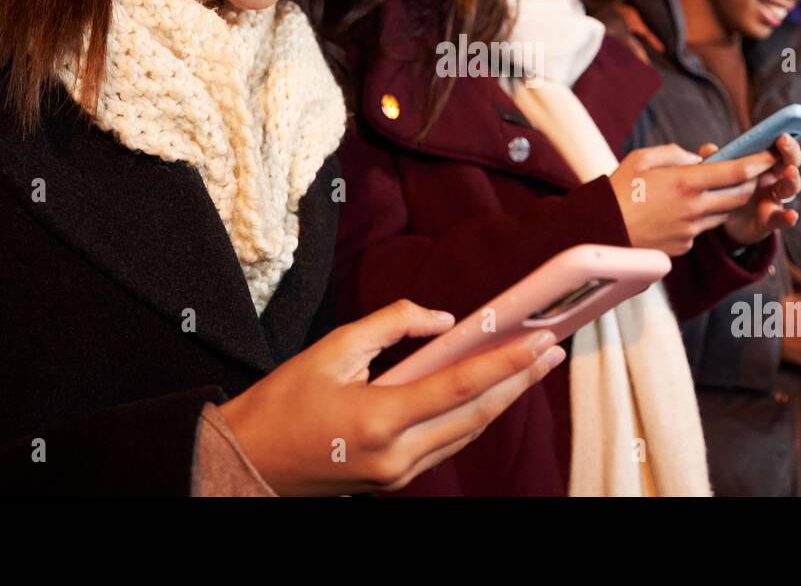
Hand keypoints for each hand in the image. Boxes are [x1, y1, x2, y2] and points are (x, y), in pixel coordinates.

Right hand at [219, 299, 565, 494]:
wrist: (248, 460)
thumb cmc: (283, 401)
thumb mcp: (334, 347)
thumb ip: (393, 323)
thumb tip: (444, 320)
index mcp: (378, 420)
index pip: (459, 387)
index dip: (506, 362)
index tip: (540, 339)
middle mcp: (395, 456)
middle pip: (475, 414)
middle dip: (519, 380)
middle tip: (552, 348)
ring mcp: (396, 475)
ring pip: (466, 433)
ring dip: (502, 399)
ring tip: (531, 364)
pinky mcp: (393, 480)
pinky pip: (445, 445)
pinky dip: (472, 416)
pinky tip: (490, 391)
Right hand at [610, 143, 775, 255]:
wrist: (601, 231)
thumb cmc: (617, 191)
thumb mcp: (642, 158)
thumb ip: (675, 154)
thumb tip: (697, 160)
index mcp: (685, 182)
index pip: (736, 172)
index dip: (759, 163)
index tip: (770, 156)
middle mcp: (693, 208)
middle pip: (739, 196)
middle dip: (751, 183)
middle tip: (753, 173)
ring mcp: (690, 230)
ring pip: (723, 214)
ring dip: (726, 201)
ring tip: (711, 189)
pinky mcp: (684, 245)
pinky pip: (703, 228)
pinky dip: (702, 217)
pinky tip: (680, 211)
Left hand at [710, 112, 800, 247]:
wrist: (723, 221)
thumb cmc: (728, 187)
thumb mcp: (719, 170)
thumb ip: (716, 159)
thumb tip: (709, 149)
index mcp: (769, 157)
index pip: (796, 139)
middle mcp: (778, 175)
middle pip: (793, 160)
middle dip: (791, 149)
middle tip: (783, 140)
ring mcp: (777, 198)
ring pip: (792, 186)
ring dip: (792, 179)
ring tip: (787, 173)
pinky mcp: (771, 219)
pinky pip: (783, 218)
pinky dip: (788, 216)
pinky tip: (791, 215)